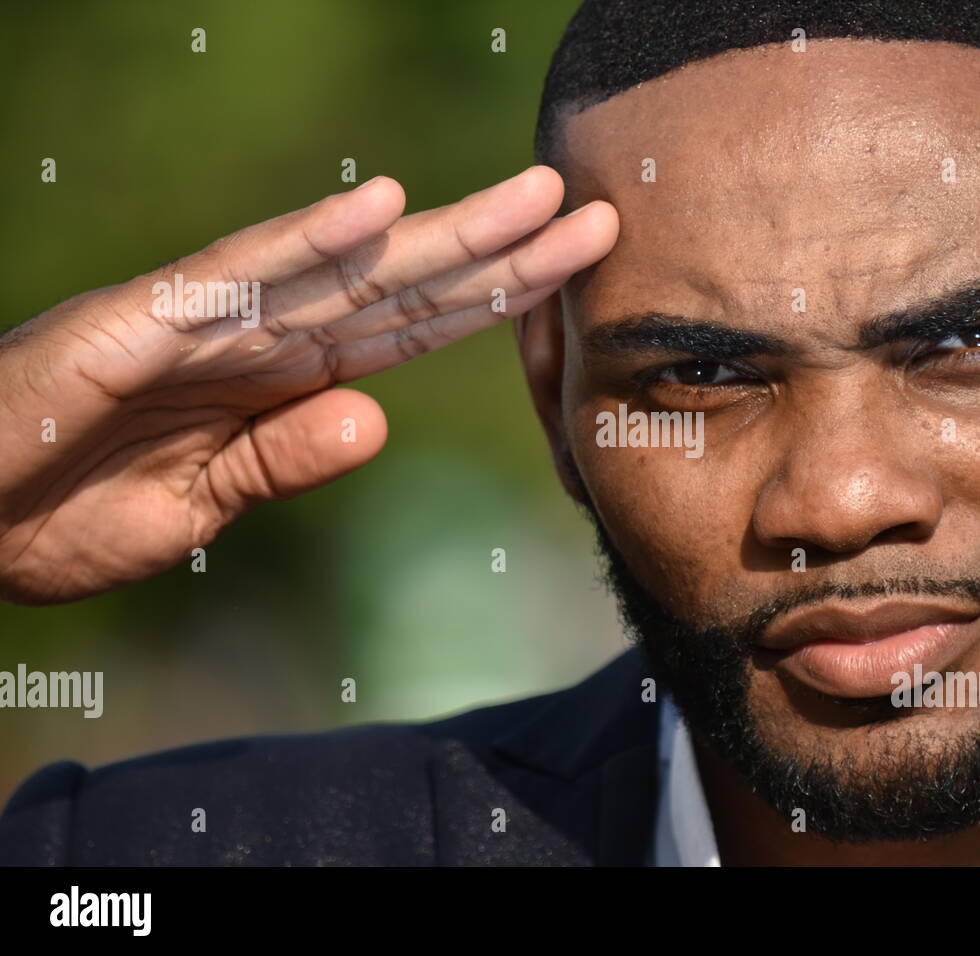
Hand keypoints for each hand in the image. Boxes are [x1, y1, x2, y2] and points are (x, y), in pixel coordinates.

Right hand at [0, 166, 616, 604]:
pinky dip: (302, 243)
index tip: (580, 271)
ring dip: (441, 232)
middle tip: (600, 212)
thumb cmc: (64, 513)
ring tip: (533, 196)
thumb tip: (378, 422)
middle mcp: (259, 335)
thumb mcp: (200, 509)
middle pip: (404, 285)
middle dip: (505, 252)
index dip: (501, 297)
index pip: (414, 329)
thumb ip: (287, 462)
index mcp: (281, 379)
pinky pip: (233, 282)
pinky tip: (376, 210)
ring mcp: (203, 322)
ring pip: (343, 268)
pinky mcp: (134, 325)